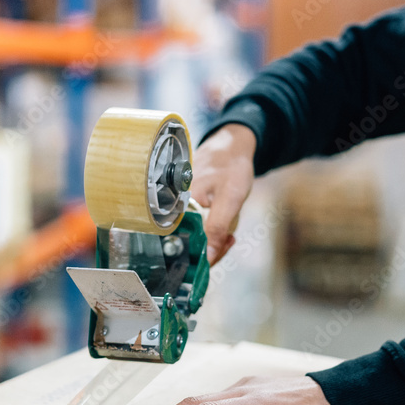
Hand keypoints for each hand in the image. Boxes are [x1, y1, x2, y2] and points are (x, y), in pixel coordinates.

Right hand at [192, 124, 256, 263]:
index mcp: (178, 206)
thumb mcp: (229, 199)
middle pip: (188, 243)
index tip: (224, 248)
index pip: (183, 244)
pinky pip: (196, 226)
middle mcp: (173, 207)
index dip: (204, 254)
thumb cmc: (230, 166)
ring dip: (213, 239)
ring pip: (193, 236)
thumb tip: (208, 258)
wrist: (231, 146)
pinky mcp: (186, 206)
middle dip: (212, 247)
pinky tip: (223, 226)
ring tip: (229, 232)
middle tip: (230, 239)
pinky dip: (211, 229)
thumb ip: (217, 229)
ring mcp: (179, 207)